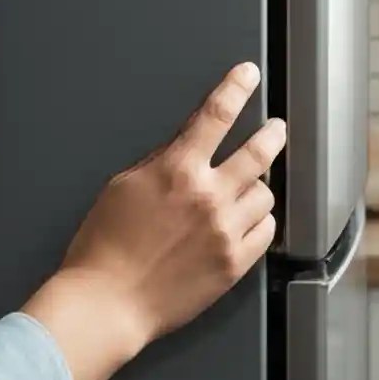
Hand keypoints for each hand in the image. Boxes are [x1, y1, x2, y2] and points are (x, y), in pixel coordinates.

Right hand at [22, 62, 284, 379]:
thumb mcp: (123, 187)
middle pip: (258, 151)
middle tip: (275, 128)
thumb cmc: (103, 249)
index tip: (248, 74)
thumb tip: (186, 147)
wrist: (106, 305)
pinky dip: (261, 221)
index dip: (236, 88)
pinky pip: (266, 230)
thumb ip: (161, 162)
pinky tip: (249, 220)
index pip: (216, 115)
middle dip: (272, 133)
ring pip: (266, 193)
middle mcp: (209, 197)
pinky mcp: (235, 262)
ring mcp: (226, 231)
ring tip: (248, 188)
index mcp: (177, 171)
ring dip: (258, 186)